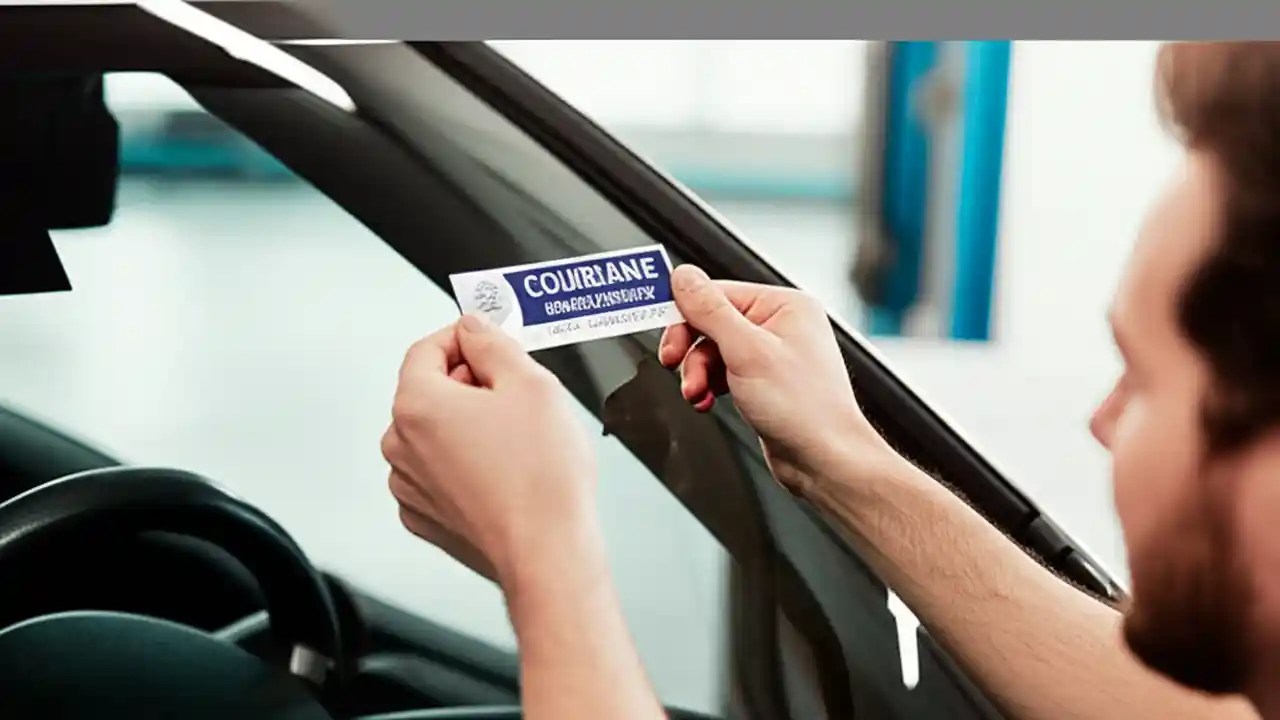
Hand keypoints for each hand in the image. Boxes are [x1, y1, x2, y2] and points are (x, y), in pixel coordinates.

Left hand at [381, 314, 599, 588]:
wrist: (548, 554)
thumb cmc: (542, 479)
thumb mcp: (530, 383)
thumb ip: (493, 343)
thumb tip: (474, 328)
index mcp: (416, 405)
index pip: (426, 348)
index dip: (465, 338)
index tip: (490, 342)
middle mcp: (401, 446)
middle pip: (430, 391)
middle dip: (471, 385)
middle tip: (516, 395)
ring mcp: (410, 487)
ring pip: (436, 434)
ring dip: (469, 426)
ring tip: (517, 441)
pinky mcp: (427, 518)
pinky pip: (441, 473)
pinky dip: (467, 465)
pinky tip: (505, 473)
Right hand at [659, 265, 897, 495]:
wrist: (825, 461)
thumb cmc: (805, 408)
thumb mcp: (747, 351)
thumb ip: (710, 311)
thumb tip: (684, 277)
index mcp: (784, 305)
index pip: (717, 294)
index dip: (686, 315)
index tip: (666, 335)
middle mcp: (780, 325)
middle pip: (711, 323)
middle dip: (691, 351)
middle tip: (675, 365)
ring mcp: (772, 354)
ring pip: (713, 351)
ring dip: (697, 373)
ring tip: (698, 394)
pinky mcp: (763, 381)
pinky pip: (723, 373)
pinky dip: (709, 386)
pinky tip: (708, 401)